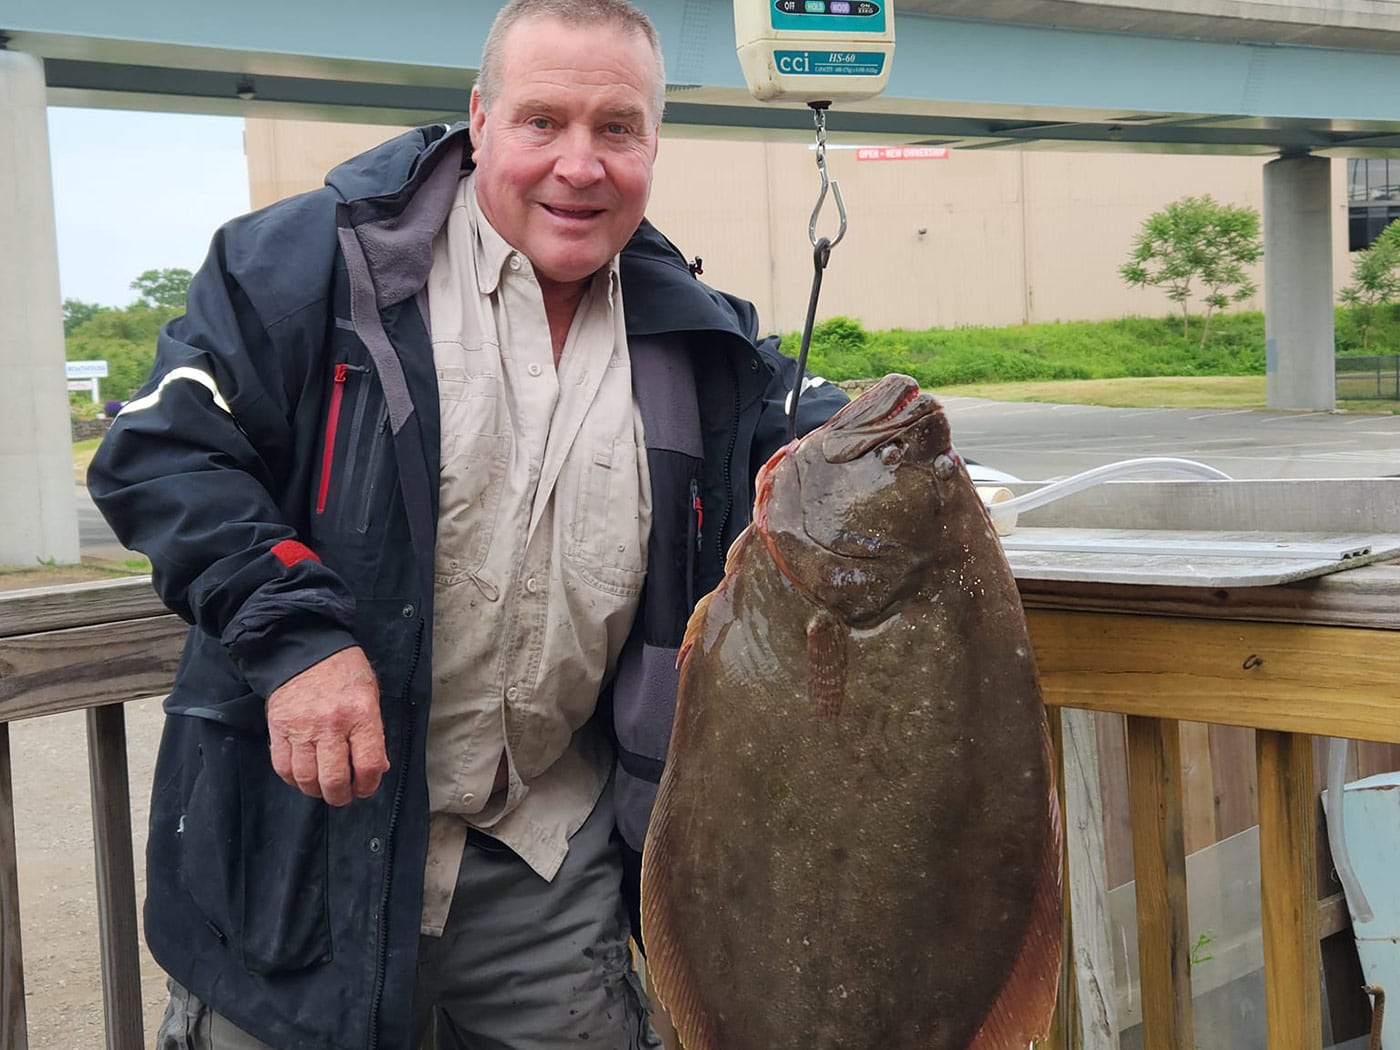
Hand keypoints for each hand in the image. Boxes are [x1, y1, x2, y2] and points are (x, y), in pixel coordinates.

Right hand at [266, 647, 389, 805]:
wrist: (304, 648)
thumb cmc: (343, 671)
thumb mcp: (371, 695)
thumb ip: (374, 733)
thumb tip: (377, 769)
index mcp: (361, 714)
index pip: (368, 765)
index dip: (368, 785)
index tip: (365, 787)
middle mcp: (331, 723)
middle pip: (334, 779)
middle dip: (341, 796)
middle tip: (344, 795)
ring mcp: (301, 727)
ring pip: (307, 778)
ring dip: (316, 791)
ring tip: (323, 787)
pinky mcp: (278, 728)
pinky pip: (283, 766)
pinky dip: (294, 779)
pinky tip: (304, 776)